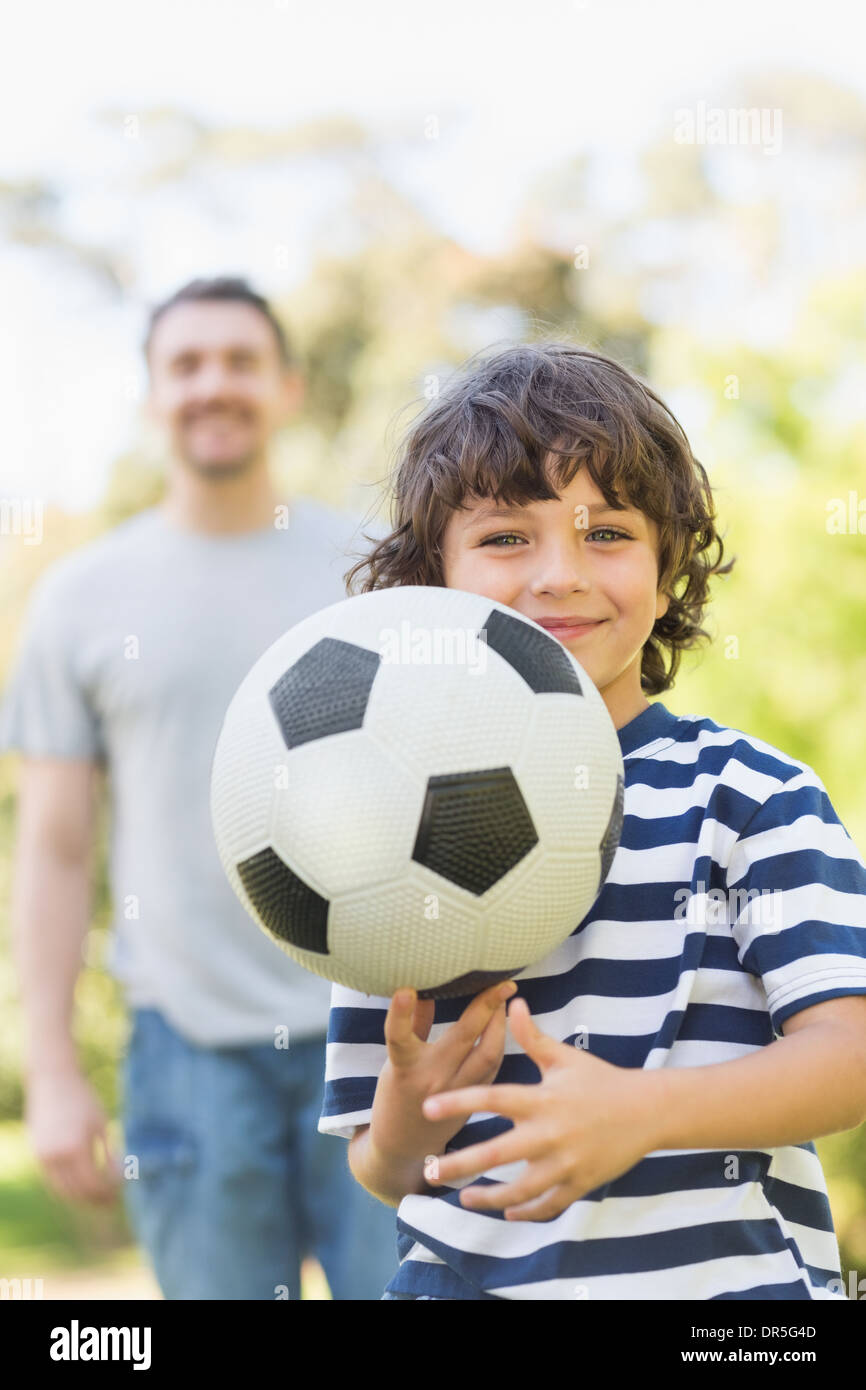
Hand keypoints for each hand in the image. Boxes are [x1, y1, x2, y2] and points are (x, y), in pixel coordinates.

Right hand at [26, 1069, 121, 1204]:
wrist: (53, 1079)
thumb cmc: (82, 1098)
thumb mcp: (100, 1123)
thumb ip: (108, 1152)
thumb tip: (117, 1177)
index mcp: (76, 1147)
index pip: (93, 1183)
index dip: (108, 1191)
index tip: (121, 1191)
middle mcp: (56, 1156)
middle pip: (77, 1191)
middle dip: (95, 1199)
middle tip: (112, 1201)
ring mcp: (43, 1156)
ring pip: (62, 1190)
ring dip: (81, 1197)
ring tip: (98, 1196)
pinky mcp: (37, 1154)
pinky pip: (52, 1179)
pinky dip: (67, 1186)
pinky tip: (83, 1184)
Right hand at [369, 980, 518, 1172]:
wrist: (405, 1146)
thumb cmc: (396, 1094)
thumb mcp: (395, 1061)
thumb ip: (413, 1025)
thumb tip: (424, 988)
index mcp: (404, 1067)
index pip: (399, 1037)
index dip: (400, 1014)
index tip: (405, 989)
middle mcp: (431, 1079)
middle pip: (463, 1037)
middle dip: (486, 1006)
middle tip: (501, 981)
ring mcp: (456, 1092)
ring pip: (488, 1053)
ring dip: (500, 1023)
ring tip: (506, 998)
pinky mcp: (473, 1101)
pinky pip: (493, 1066)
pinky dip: (498, 1042)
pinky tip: (503, 1024)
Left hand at [420, 996, 660, 1220]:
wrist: (648, 1111)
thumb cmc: (601, 1080)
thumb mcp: (565, 1058)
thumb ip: (533, 1037)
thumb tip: (512, 1001)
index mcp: (542, 1099)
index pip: (492, 1098)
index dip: (458, 1101)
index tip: (428, 1107)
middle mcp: (549, 1134)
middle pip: (495, 1154)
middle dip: (459, 1164)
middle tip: (428, 1170)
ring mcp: (565, 1164)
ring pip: (518, 1190)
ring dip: (488, 1197)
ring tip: (463, 1198)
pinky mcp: (579, 1185)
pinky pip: (548, 1206)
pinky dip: (526, 1212)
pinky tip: (507, 1213)